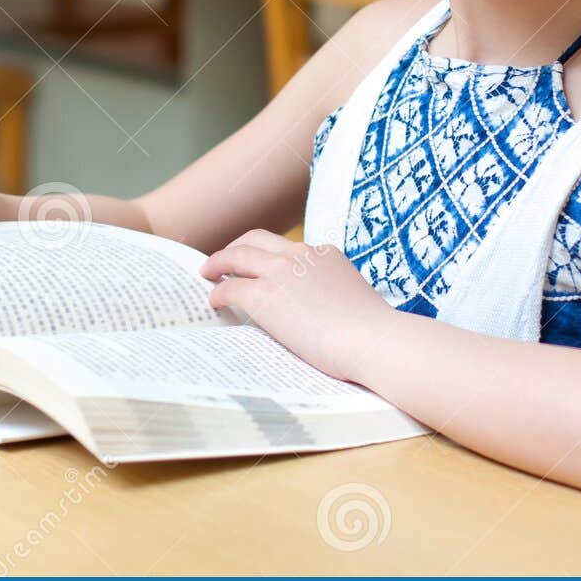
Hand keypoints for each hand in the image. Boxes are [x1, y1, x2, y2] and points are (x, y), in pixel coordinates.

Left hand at [201, 229, 395, 382]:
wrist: (373, 340)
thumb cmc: (372, 332)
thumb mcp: (352, 296)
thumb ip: (332, 292)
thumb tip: (321, 309)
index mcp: (324, 254)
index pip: (287, 247)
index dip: (267, 254)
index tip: (258, 263)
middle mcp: (300, 255)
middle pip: (255, 239)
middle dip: (236, 247)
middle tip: (224, 260)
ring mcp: (280, 273)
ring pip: (236, 256)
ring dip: (218, 263)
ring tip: (207, 273)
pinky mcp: (264, 296)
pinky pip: (230, 288)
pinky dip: (218, 292)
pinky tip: (214, 302)